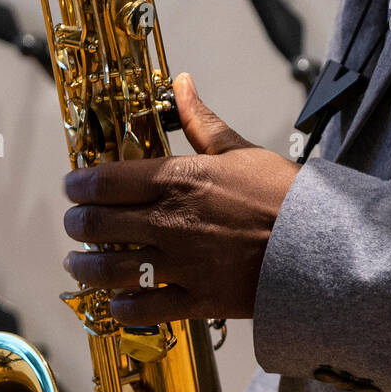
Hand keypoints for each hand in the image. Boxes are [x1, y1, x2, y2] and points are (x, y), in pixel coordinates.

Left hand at [63, 73, 298, 324]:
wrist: (317, 247)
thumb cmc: (282, 195)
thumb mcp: (241, 150)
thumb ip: (201, 122)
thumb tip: (181, 83)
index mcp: (176, 179)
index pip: (105, 181)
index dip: (79, 185)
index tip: (73, 188)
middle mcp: (169, 222)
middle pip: (97, 225)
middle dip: (76, 225)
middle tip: (74, 225)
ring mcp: (179, 264)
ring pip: (110, 269)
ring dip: (85, 267)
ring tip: (77, 265)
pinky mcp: (194, 300)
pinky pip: (144, 308)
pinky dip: (122, 307)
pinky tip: (115, 303)